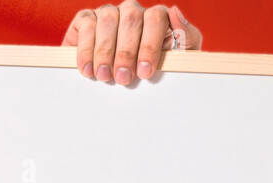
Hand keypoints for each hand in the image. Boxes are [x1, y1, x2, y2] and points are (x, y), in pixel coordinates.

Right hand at [61, 2, 201, 83]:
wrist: (128, 81)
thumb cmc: (156, 69)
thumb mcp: (180, 56)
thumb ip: (186, 36)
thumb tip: (175, 12)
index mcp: (156, 17)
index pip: (155, 18)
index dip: (149, 45)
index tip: (145, 71)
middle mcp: (132, 11)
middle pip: (131, 19)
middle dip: (126, 52)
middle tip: (123, 78)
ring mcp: (109, 13)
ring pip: (108, 20)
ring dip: (105, 51)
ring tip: (104, 76)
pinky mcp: (87, 19)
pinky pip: (86, 26)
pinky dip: (85, 49)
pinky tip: (88, 69)